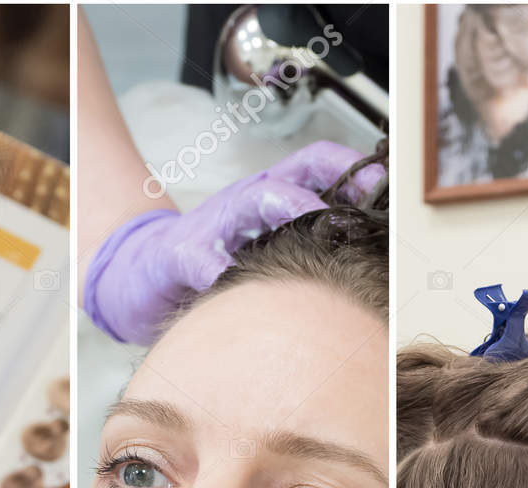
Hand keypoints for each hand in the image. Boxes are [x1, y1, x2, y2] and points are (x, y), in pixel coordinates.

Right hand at [85, 140, 384, 345]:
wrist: (141, 275)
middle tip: (362, 211)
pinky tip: (239, 281)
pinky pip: (203, 260)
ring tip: (317, 220)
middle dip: (330, 188)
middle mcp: (245, 202)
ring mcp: (213, 225)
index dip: (352, 170)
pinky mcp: (180, 256)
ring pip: (254, 203)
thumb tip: (373, 258)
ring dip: (289, 208)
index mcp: (270, 199)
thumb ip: (307, 246)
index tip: (386, 186)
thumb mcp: (266, 251)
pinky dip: (222, 271)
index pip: (316, 166)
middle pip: (292, 177)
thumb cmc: (215, 264)